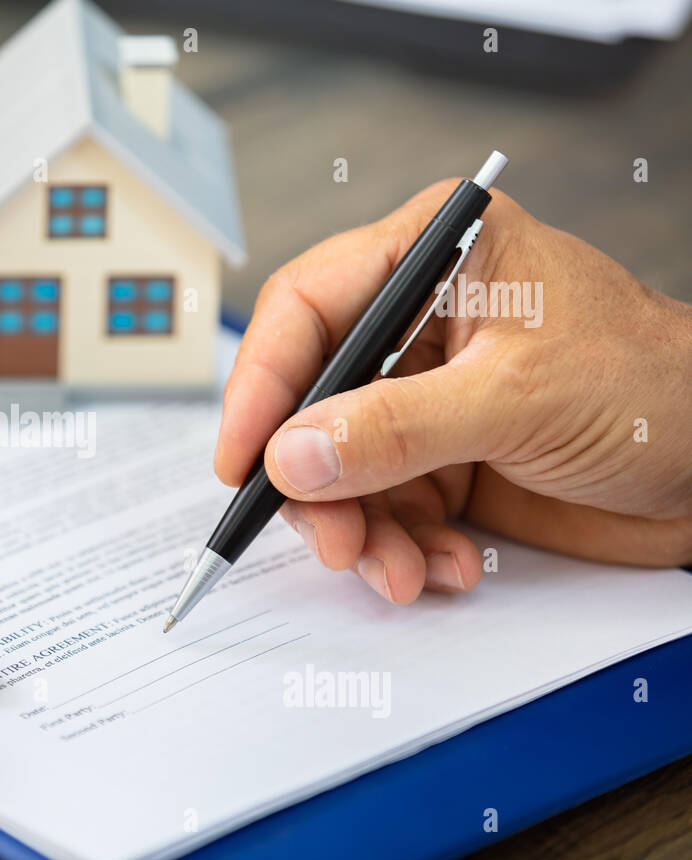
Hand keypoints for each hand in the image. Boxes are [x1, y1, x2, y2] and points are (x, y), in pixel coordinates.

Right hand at [216, 180, 691, 603]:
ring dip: (362, 530)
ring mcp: (425, 396)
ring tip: (397, 569)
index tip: (241, 459)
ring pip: (340, 467)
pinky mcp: (440, 457)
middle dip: (318, 481)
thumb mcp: (516, 399)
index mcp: (434, 259)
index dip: (261, 383)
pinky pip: (382, 507)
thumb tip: (290, 456)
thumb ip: (394, 429)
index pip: (306, 306)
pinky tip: (441, 565)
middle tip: (331, 538)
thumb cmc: (655, 388)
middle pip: (311, 400)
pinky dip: (401, 548)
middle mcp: (419, 323)